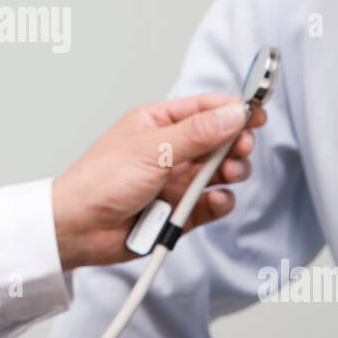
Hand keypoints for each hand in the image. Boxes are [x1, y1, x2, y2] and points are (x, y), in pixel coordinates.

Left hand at [52, 93, 267, 268]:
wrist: (79, 228)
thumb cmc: (100, 181)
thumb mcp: (153, 148)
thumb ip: (198, 133)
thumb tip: (234, 114)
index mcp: (159, 124)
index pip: (205, 109)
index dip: (233, 110)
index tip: (257, 113)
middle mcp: (171, 150)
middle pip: (220, 141)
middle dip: (235, 144)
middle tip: (240, 149)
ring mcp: (176, 181)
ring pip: (220, 173)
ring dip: (231, 172)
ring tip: (226, 175)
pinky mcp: (180, 211)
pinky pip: (212, 204)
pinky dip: (220, 202)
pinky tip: (216, 200)